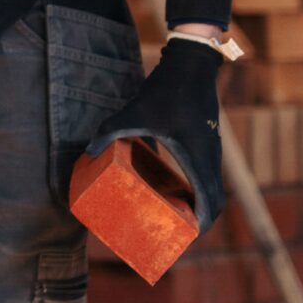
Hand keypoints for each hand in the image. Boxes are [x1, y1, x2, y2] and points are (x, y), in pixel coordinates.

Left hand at [85, 36, 227, 232]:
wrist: (192, 63)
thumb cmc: (168, 89)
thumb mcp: (135, 111)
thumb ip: (110, 131)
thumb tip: (88, 151)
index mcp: (198, 157)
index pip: (210, 202)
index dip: (202, 225)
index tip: (188, 239)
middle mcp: (210, 157)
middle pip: (214, 200)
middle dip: (199, 221)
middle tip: (176, 234)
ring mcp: (212, 149)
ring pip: (212, 187)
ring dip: (199, 205)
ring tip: (175, 216)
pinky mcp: (207, 141)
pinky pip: (207, 173)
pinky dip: (197, 188)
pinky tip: (175, 188)